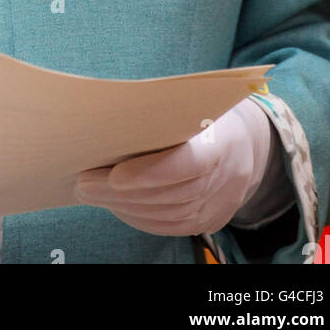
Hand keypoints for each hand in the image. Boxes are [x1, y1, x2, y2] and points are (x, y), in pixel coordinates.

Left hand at [73, 98, 275, 235]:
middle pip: (174, 195)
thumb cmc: (203, 113)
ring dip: (125, 207)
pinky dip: (140, 218)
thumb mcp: (191, 103)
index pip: (190, 164)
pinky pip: (173, 227)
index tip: (114, 176)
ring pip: (170, 215)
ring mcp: (222, 204)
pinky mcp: (212, 220)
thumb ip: (160, 112)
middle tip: (84, 183)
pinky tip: (115, 205)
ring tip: (90, 192)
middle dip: (124, 193)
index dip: (151, 174)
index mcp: (224, 140)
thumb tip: (107, 118)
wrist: (246, 144)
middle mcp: (228, 177)